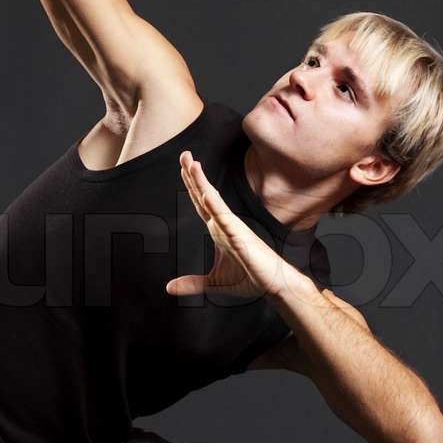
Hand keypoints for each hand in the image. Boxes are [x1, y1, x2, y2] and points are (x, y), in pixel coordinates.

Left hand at [165, 150, 287, 302]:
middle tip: (184, 154)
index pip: (200, 204)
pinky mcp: (241, 236)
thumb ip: (191, 283)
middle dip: (193, 175)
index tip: (183, 168)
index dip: (191, 186)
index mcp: (218, 231)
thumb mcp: (213, 283)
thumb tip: (169, 287)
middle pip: (204, 195)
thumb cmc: (249, 279)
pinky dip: (215, 206)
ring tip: (191, 164)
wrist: (274, 286)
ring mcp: (233, 228)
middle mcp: (224, 224)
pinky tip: (206, 194)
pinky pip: (225, 218)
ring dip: (202, 183)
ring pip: (213, 201)